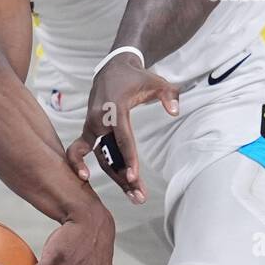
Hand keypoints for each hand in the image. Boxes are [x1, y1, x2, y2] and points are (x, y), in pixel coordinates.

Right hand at [64, 54, 179, 202]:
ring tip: (134, 196)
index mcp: (114, 109)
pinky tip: (94, 180)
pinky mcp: (90, 131)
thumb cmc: (136, 77)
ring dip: (114, 178)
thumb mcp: (156, 81)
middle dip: (122, 178)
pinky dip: (90, 166)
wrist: (112, 68)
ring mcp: (91, 126)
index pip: (122, 139)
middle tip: (139, 197)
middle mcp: (99, 120)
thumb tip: (174, 111)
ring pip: (100, 158)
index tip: (134, 177)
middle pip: (108, 155)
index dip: (128, 159)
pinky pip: (90, 153)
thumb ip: (169, 94)